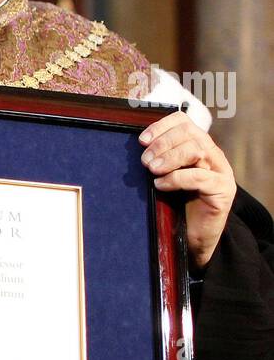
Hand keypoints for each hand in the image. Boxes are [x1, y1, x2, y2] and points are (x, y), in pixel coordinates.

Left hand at [140, 112, 236, 268]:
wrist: (196, 236)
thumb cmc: (177, 206)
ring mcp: (220, 172)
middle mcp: (212, 155)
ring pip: (197, 150)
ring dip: (170, 157)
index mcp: (199, 147)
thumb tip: (136, 149)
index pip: (184, 122)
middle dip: (163, 143)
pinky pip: (201, 177)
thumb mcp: (165, 178)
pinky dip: (177, 178)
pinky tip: (161, 185)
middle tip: (145, 160)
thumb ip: (158, 161)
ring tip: (152, 170)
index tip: (142, 140)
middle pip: (191, 133)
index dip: (162, 126)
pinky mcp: (223, 190)